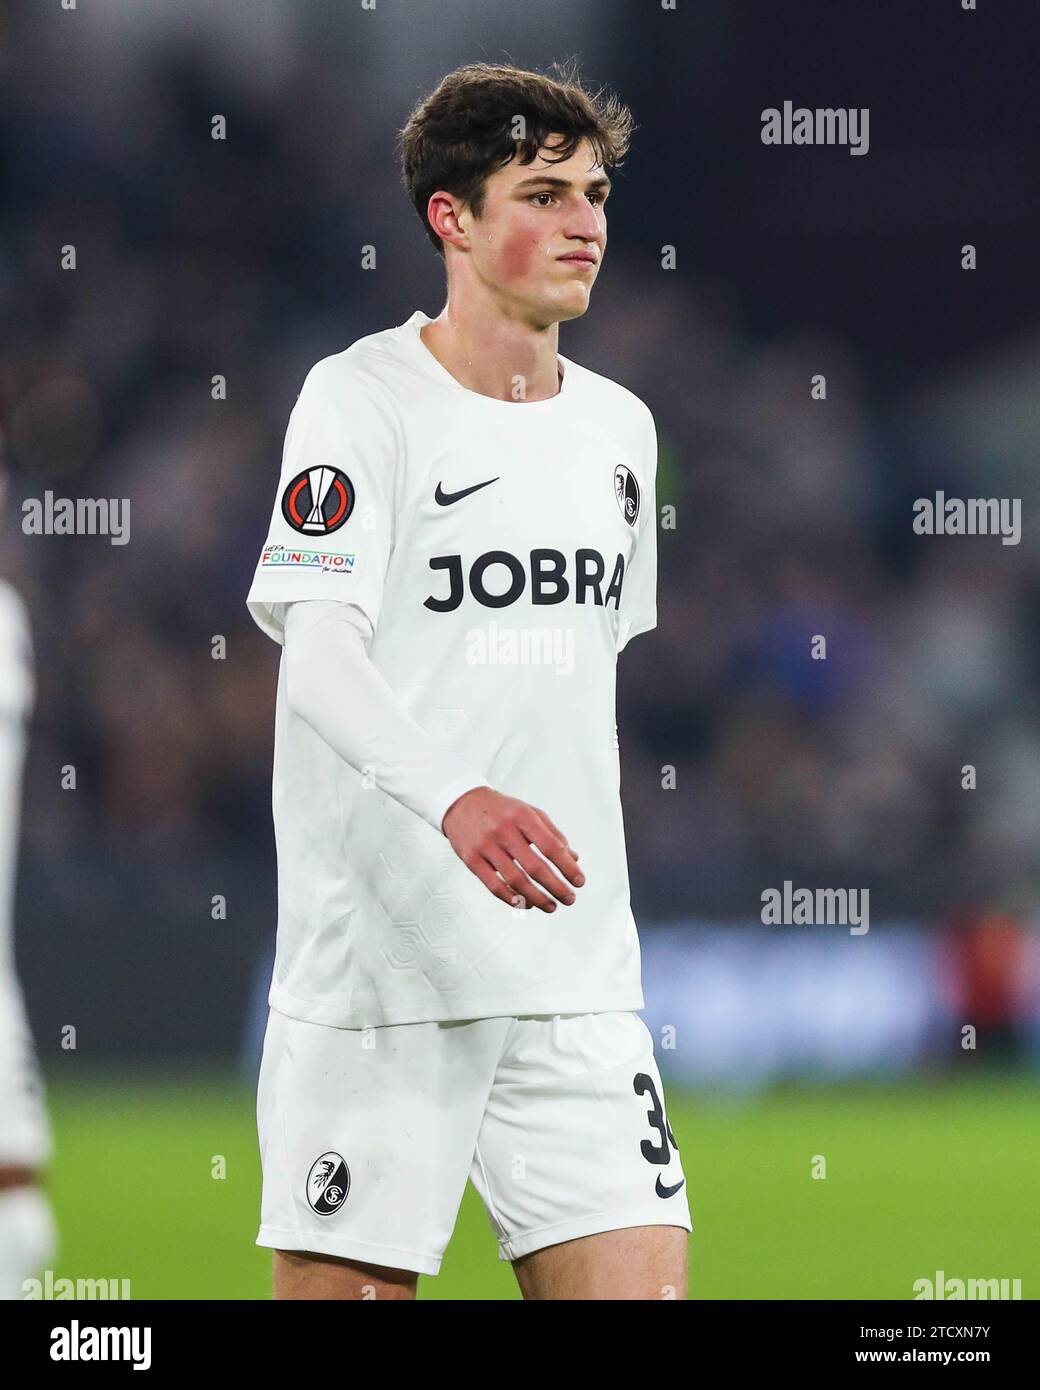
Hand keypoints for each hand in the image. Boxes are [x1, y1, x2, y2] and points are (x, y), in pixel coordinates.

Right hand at [441, 787, 584, 912]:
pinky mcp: (471, 859)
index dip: (567, 867)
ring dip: (537, 898)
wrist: (462, 803)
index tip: (579, 882)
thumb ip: (553, 834)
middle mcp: (504, 830)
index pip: (551, 846)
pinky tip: (525, 905)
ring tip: (551, 906)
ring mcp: (486, 846)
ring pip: (515, 880)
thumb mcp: (529, 812)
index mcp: (522, 817)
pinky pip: (493, 886)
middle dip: (556, 887)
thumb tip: (574, 859)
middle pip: (535, 867)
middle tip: (570, 899)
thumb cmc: (502, 810)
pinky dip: (511, 899)